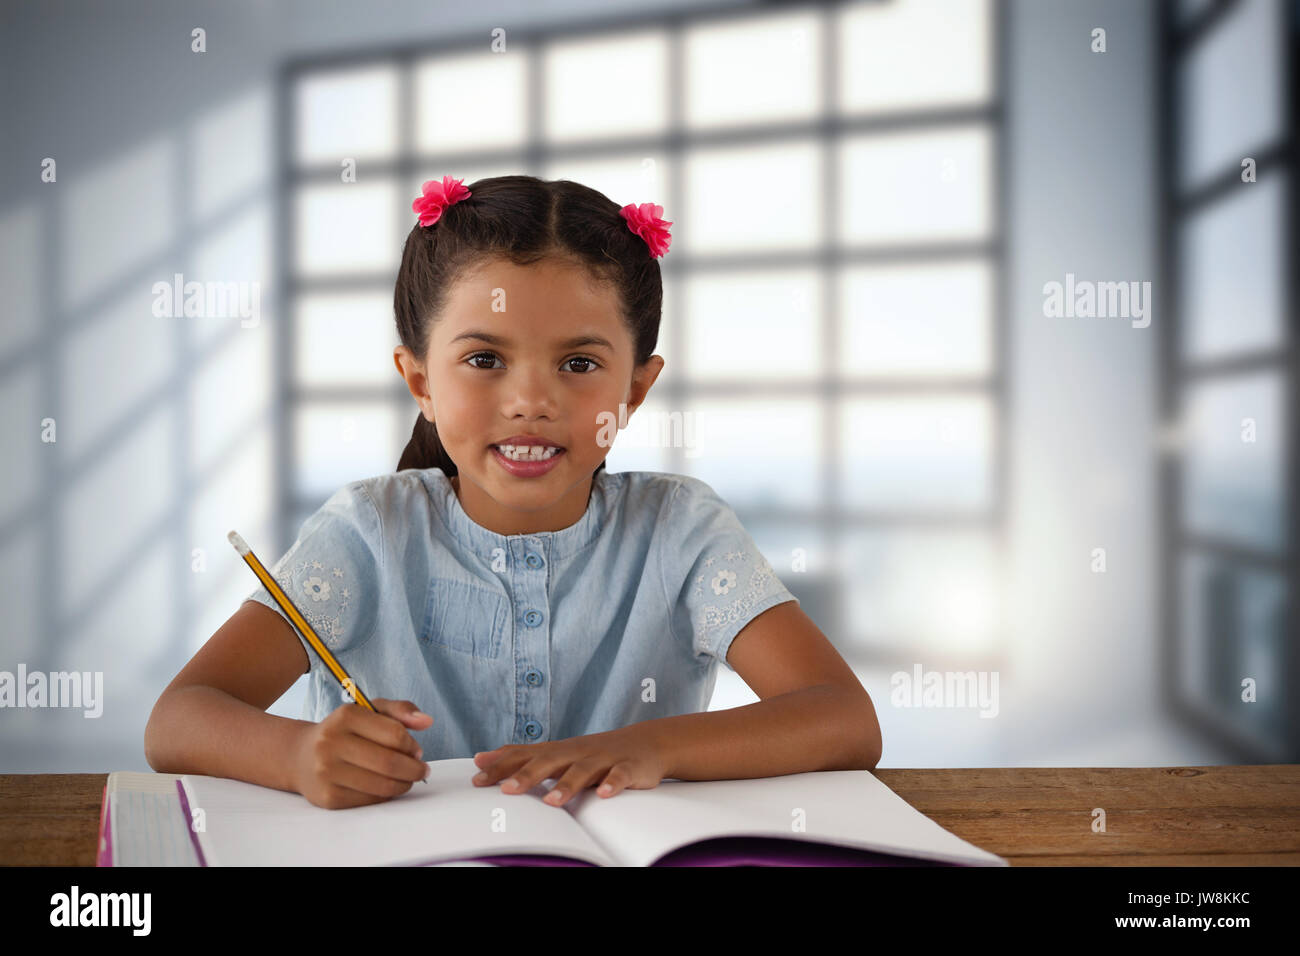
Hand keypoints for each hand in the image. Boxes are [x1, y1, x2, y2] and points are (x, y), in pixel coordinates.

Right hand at [291, 698, 433, 808]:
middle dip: (414, 769)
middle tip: (421, 770)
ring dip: (404, 784)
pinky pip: (370, 800)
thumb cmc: (346, 731)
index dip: (412, 745)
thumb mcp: (370, 711)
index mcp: (346, 716)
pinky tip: (387, 787)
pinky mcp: (328, 797)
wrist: (301, 757)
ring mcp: (327, 771)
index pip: (395, 734)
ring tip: (408, 779)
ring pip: (382, 784)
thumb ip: (401, 710)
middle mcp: (331, 742)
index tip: (416, 751)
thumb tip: (427, 721)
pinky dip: (386, 795)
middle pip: (390, 762)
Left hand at [470, 725, 666, 807]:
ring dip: (567, 785)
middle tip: (507, 790)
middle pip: (550, 762)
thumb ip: (522, 757)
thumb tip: (481, 759)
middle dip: (527, 775)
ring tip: (551, 801)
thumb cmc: (594, 753)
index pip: (525, 755)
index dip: (502, 766)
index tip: (477, 779)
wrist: (646, 742)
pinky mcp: (629, 767)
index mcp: (559, 751)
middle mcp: (577, 752)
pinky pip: (620, 775)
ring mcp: (603, 759)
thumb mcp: (558, 754)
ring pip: (583, 771)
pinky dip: (613, 783)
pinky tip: (604, 794)